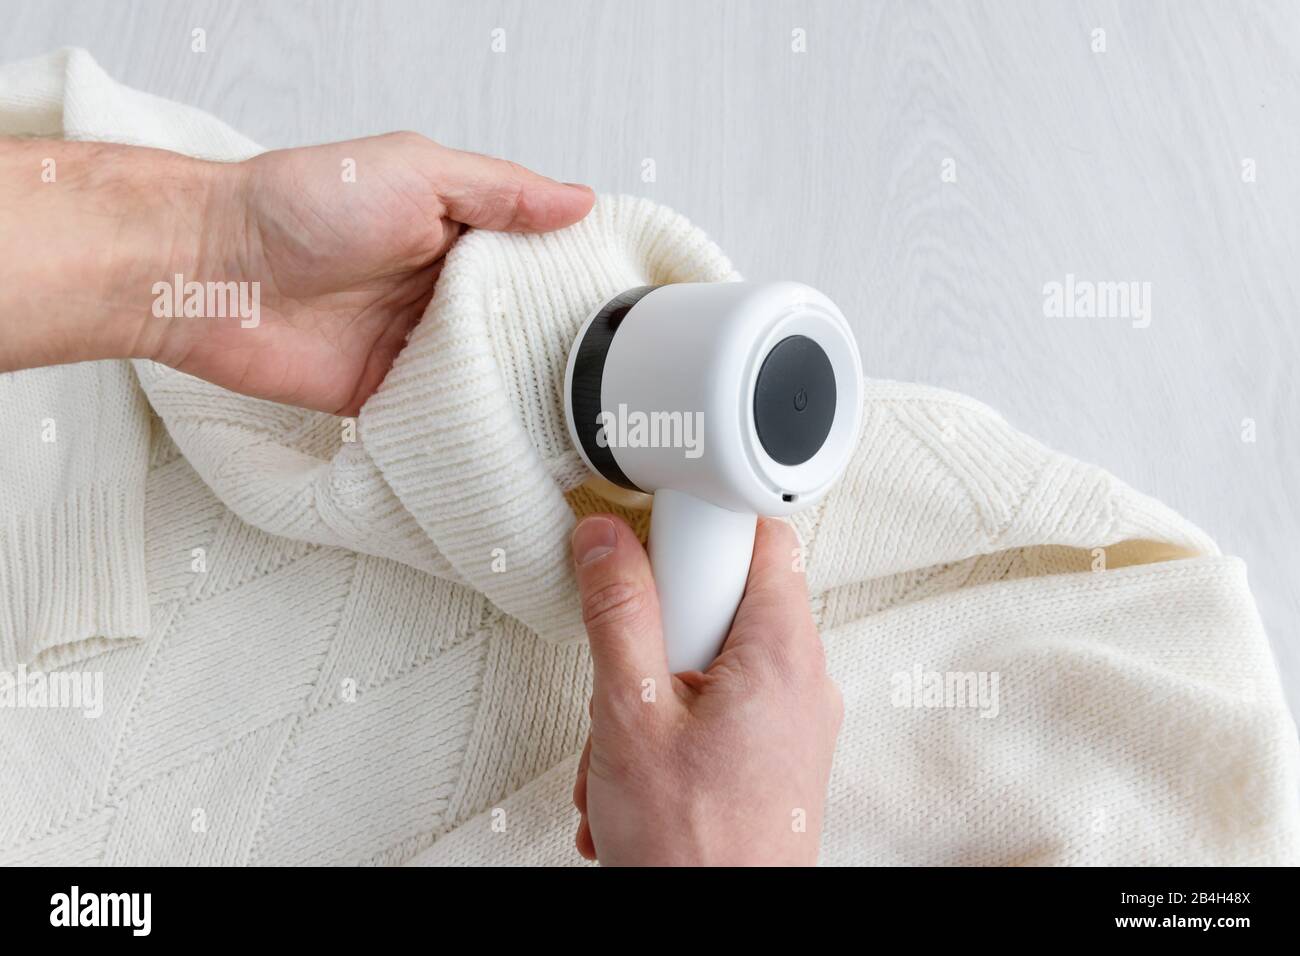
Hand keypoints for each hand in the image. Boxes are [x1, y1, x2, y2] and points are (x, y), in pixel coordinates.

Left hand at [0, 134, 593, 414]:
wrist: (211, 270)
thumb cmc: (301, 205)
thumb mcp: (416, 171)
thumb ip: (499, 190)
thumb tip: (578, 200)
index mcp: (456, 232)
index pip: (535, 261)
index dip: (574, 284)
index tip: (619, 312)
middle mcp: (439, 290)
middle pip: (516, 327)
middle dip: (553, 350)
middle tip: (606, 379)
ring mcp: (413, 344)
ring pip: (485, 377)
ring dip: (515, 393)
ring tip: (570, 419)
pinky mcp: (383, 393)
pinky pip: (439, 417)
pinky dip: (466, 427)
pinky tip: (505, 439)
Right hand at [569, 514, 842, 865]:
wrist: (721, 935)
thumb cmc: (697, 850)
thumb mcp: (632, 715)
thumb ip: (620, 614)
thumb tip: (608, 541)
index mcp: (783, 652)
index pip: (757, 535)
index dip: (696, 531)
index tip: (649, 549)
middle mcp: (804, 680)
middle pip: (722, 604)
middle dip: (654, 639)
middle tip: (628, 682)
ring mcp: (793, 721)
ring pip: (709, 664)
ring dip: (651, 698)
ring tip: (625, 750)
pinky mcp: (776, 754)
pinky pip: (719, 709)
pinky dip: (672, 730)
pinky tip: (642, 773)